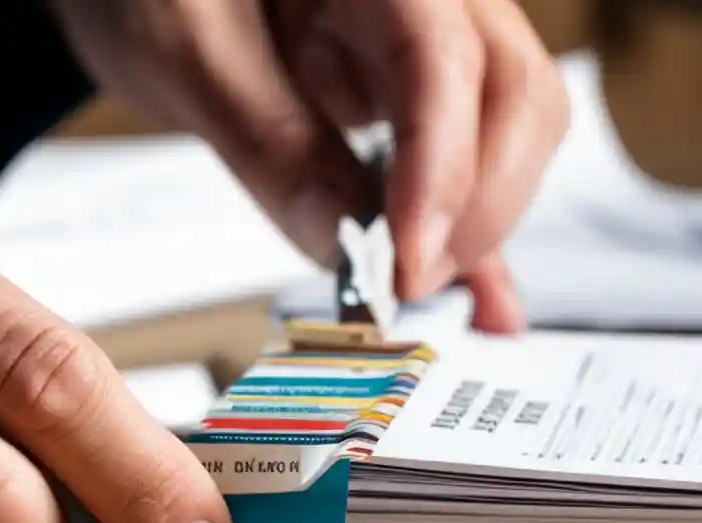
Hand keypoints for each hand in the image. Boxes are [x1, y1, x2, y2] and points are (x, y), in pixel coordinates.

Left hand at [51, 0, 567, 332]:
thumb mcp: (185, 50)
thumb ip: (268, 141)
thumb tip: (344, 246)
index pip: (445, 60)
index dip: (441, 169)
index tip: (408, 260)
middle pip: (515, 97)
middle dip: (477, 207)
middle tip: (407, 285)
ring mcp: (434, 45)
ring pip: (513, 134)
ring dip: (481, 226)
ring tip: (427, 299)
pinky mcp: (419, 97)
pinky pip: (471, 164)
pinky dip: (471, 234)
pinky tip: (477, 299)